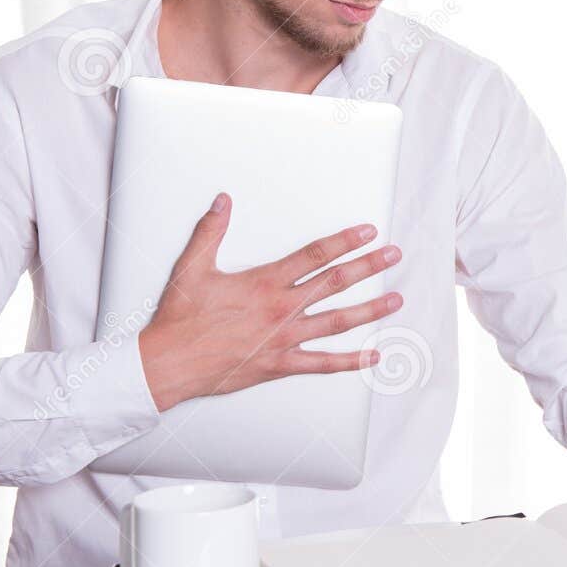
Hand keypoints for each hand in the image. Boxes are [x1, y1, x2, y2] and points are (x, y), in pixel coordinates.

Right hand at [137, 192, 402, 411]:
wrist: (169, 363)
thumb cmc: (181, 318)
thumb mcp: (192, 267)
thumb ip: (211, 231)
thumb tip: (222, 202)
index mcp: (264, 283)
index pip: (314, 255)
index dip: (344, 241)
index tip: (367, 232)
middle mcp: (281, 309)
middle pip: (335, 283)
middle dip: (368, 267)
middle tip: (394, 255)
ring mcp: (284, 339)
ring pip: (337, 322)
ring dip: (370, 309)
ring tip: (396, 300)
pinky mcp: (281, 365)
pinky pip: (322, 364)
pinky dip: (350, 361)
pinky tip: (373, 355)